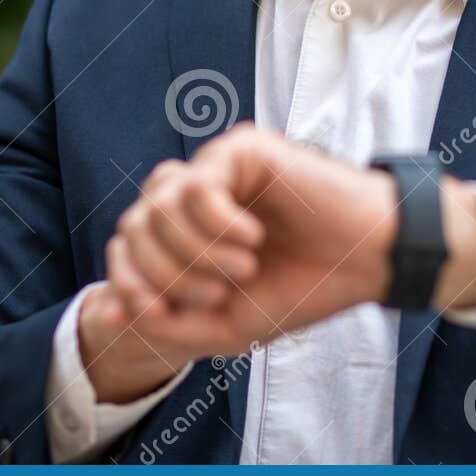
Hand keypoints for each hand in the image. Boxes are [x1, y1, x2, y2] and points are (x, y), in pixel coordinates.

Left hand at [94, 123, 475, 370]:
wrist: (367, 261)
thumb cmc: (304, 288)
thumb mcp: (226, 325)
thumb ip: (167, 323)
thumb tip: (108, 308)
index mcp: (186, 231)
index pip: (124, 246)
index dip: (131, 283)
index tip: (168, 313)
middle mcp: (195, 193)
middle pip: (134, 227)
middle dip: (167, 274)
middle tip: (219, 294)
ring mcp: (216, 166)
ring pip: (159, 205)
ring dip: (197, 253)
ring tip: (244, 269)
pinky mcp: (241, 149)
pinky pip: (196, 185)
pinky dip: (218, 225)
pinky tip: (253, 240)